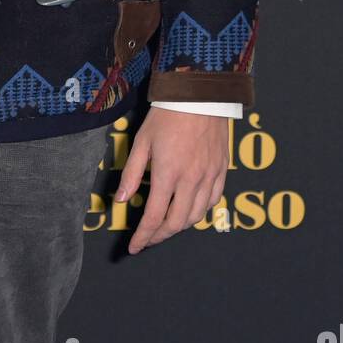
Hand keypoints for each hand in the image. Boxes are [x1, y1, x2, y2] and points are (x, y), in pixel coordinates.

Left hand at [115, 107, 229, 252]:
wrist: (200, 95)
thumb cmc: (167, 114)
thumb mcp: (142, 141)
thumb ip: (132, 173)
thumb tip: (121, 200)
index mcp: (168, 173)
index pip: (153, 217)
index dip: (143, 236)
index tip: (134, 247)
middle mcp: (191, 180)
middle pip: (177, 223)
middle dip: (160, 236)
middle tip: (148, 239)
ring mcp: (209, 176)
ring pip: (196, 216)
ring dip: (179, 226)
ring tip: (166, 226)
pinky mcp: (222, 170)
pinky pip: (213, 201)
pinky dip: (199, 211)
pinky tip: (189, 208)